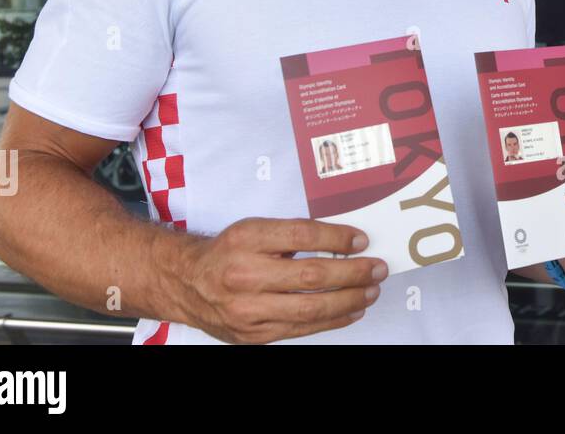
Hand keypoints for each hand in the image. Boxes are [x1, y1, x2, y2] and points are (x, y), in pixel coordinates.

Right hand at [178, 217, 386, 343]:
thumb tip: (343, 240)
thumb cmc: (227, 253)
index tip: (361, 240)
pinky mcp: (253, 335)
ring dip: (349, 299)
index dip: (337, 238)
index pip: (302, 236)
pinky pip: (300, 328)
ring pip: (310, 307)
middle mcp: (244, 275)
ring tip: (371, 291)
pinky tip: (351, 310)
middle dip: (352, 272)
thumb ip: (292, 234)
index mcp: (246, 239)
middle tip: (377, 268)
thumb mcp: (253, 229)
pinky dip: (332, 320)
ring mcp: (248, 310)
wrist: (187, 284)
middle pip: (311, 275)